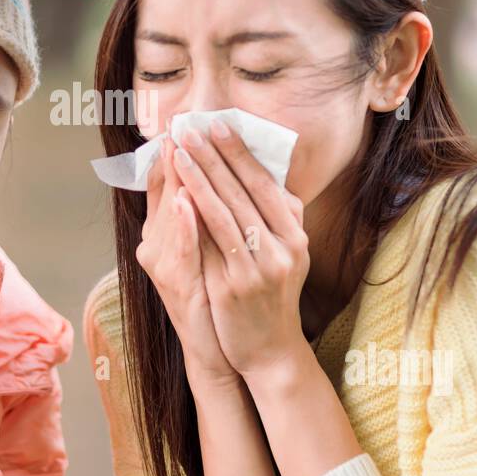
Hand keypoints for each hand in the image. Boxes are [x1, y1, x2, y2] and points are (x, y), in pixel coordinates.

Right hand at [135, 124, 238, 386]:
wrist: (224, 351)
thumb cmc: (222, 296)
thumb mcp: (217, 249)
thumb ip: (213, 214)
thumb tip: (228, 174)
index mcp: (167, 235)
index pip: (166, 186)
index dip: (172, 154)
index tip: (182, 121)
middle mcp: (158, 249)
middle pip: (163, 195)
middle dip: (173, 158)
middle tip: (179, 123)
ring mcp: (165, 269)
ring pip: (167, 219)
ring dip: (173, 183)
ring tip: (178, 150)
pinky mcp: (178, 289)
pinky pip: (180, 253)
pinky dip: (182, 227)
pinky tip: (187, 203)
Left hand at [172, 119, 310, 377]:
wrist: (271, 351)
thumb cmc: (271, 297)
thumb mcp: (285, 255)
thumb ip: (274, 217)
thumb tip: (257, 171)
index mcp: (296, 234)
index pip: (265, 183)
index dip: (240, 152)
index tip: (218, 124)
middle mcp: (285, 246)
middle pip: (244, 190)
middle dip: (214, 154)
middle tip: (191, 125)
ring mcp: (261, 267)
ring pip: (227, 210)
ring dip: (200, 175)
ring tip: (180, 148)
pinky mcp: (237, 285)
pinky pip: (213, 241)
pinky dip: (196, 213)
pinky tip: (180, 192)